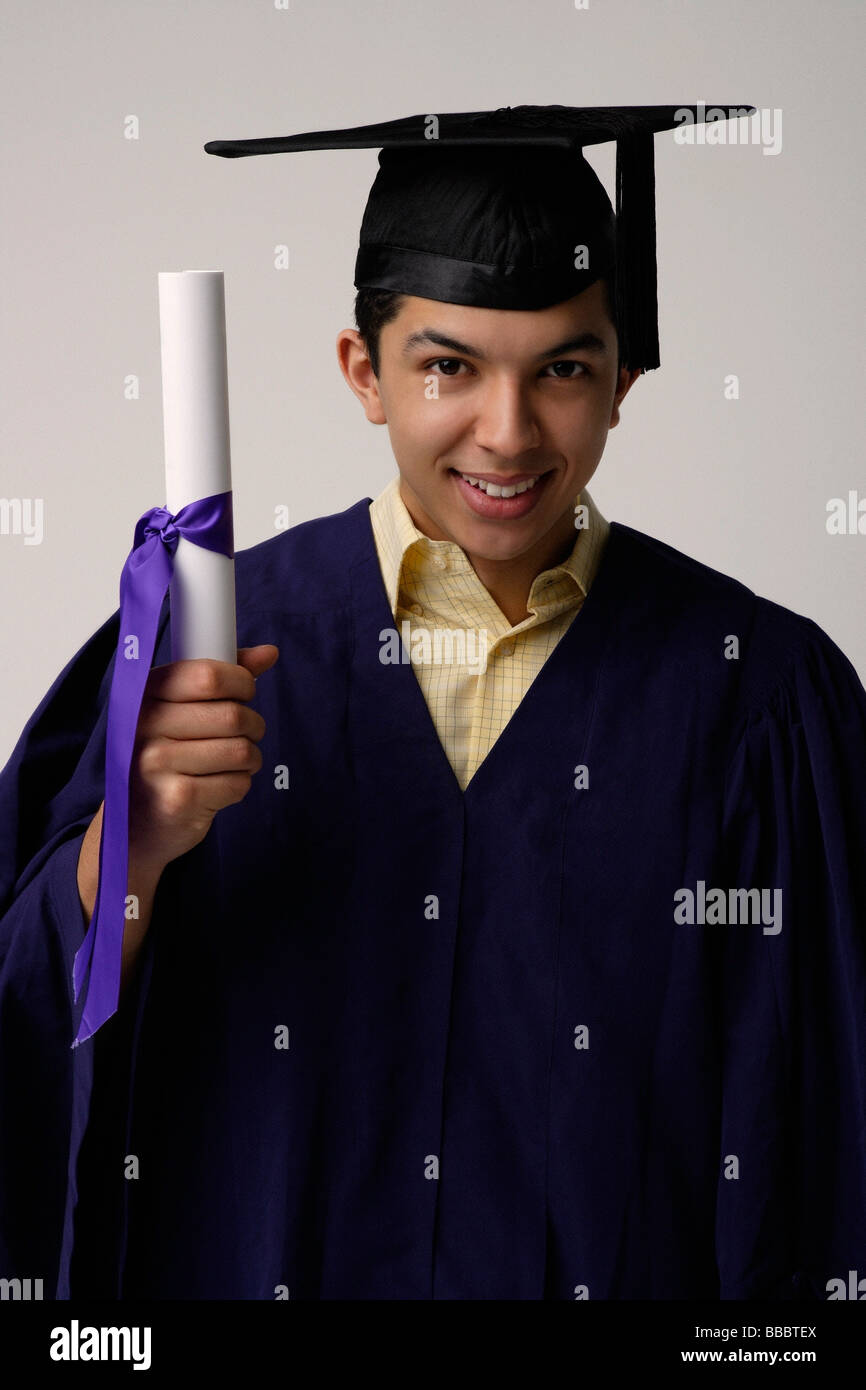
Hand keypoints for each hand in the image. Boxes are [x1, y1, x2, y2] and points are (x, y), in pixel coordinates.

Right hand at [126, 644, 278, 871]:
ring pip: (240, 750)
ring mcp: (158, 764)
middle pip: (232, 714)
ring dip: (250, 758)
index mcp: (144, 695)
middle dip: (253, 725)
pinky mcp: (177, 799)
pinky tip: (220, 786)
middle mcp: (145, 727)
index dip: (241, 682)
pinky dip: (240, 784)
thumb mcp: (181, 709)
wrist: (135, 824)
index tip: (245, 692)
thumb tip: (268, 652)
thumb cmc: (165, 757)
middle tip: (247, 732)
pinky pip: (238, 783)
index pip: (208, 675)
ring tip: (235, 762)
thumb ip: (222, 678)